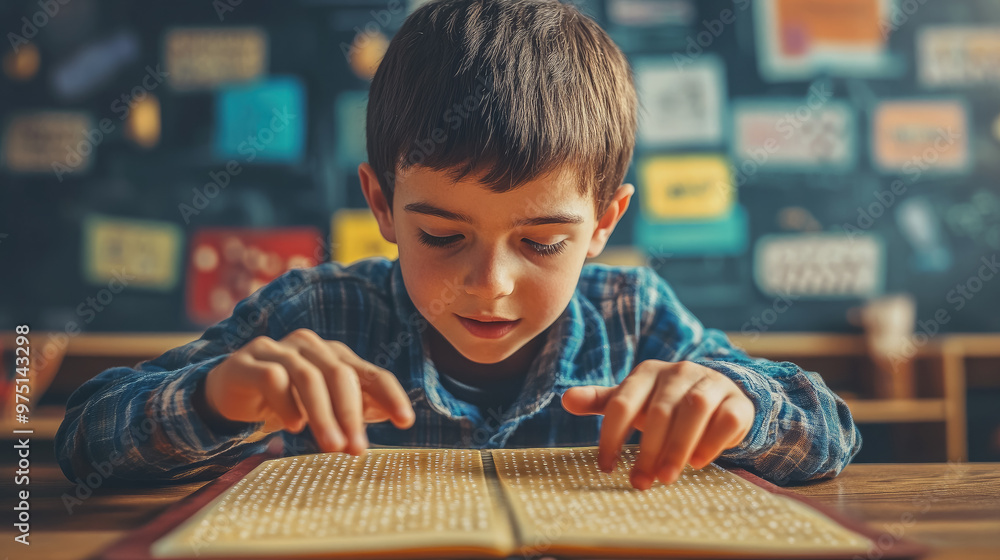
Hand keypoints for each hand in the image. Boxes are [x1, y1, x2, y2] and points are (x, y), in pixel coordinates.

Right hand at [203, 328, 414, 454]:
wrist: (231, 391)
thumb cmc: (286, 398)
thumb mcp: (324, 404)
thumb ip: (356, 407)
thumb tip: (396, 416)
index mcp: (334, 355)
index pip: (371, 373)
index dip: (390, 395)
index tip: (406, 421)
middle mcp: (310, 346)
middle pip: (340, 375)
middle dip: (351, 414)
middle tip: (357, 450)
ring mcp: (278, 349)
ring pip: (308, 377)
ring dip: (323, 415)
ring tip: (331, 446)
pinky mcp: (248, 362)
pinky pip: (273, 378)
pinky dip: (287, 403)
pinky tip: (294, 426)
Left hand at [561, 360, 753, 489]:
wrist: (719, 394)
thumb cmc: (665, 403)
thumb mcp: (633, 400)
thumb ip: (602, 401)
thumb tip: (565, 399)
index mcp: (647, 372)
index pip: (622, 403)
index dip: (611, 437)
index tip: (606, 467)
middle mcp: (678, 372)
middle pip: (658, 412)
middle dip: (647, 450)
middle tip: (640, 482)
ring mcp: (710, 383)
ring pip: (693, 411)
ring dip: (678, 447)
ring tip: (667, 477)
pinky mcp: (736, 400)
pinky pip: (726, 418)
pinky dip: (712, 441)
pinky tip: (699, 462)